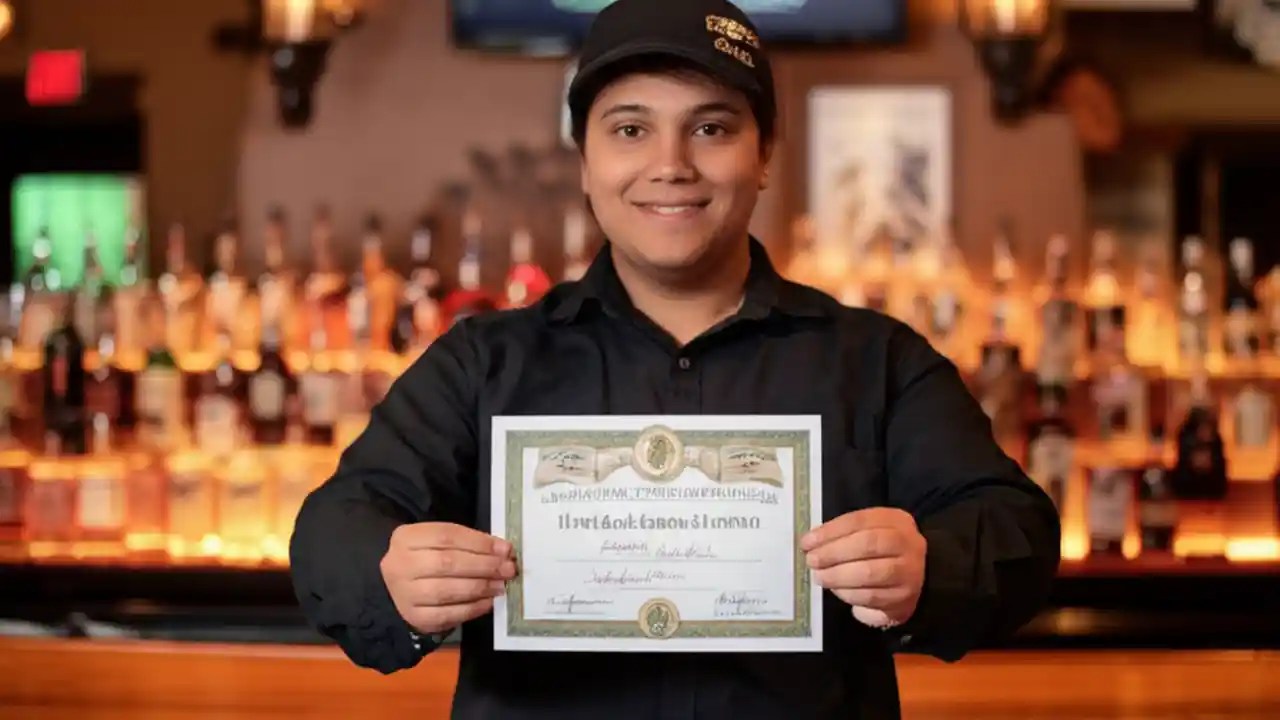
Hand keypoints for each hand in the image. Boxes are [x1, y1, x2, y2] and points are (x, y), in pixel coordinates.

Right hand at [380, 522, 517, 635]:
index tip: (505, 549)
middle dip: (484, 566)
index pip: (447, 536)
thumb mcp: (437, 542)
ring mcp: (405, 593)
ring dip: (480, 587)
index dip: (480, 543)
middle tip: (508, 569)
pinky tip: (488, 602)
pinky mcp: (414, 617)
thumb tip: (503, 551)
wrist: (397, 588)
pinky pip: (447, 614)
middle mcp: (400, 564)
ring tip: (500, 585)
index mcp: (406, 538)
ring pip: (447, 590)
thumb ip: (467, 543)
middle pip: (447, 563)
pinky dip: (472, 608)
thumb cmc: (426, 559)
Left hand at [801, 508, 925, 628]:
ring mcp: (910, 574)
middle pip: (867, 545)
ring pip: (870, 573)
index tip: (807, 542)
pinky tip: (836, 590)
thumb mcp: (867, 533)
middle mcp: (909, 545)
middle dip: (833, 553)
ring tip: (820, 576)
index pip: (860, 520)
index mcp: (897, 521)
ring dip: (838, 576)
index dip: (830, 531)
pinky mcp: (904, 600)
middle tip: (812, 561)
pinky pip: (872, 597)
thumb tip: (811, 543)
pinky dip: (848, 594)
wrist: (912, 580)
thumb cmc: (881, 552)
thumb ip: (843, 534)